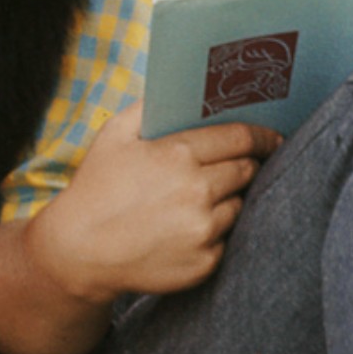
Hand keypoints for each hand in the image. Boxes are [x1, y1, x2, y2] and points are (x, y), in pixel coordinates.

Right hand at [33, 106, 279, 304]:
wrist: (78, 252)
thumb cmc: (96, 188)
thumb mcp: (114, 135)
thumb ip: (151, 106)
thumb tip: (183, 90)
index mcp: (179, 155)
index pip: (241, 138)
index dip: (263, 135)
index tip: (274, 137)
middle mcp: (197, 192)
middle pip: (246, 170)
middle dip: (248, 164)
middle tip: (243, 164)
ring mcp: (202, 230)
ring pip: (239, 206)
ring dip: (229, 199)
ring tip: (203, 199)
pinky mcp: (204, 262)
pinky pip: (226, 239)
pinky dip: (214, 232)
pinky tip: (189, 228)